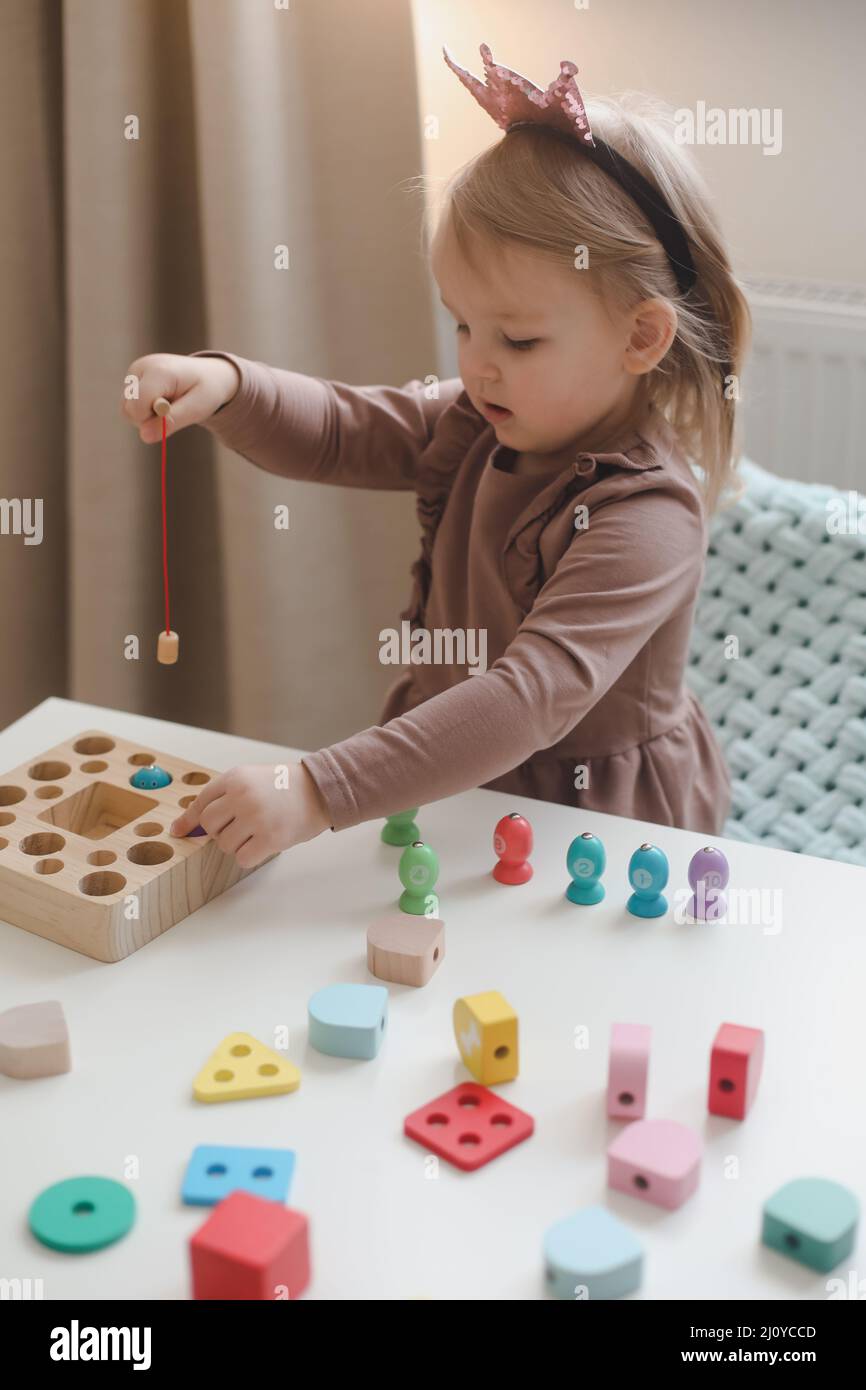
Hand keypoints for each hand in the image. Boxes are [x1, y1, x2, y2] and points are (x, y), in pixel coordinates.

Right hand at [120, 352, 239, 443]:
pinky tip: (162, 401)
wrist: (208, 374)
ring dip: (148, 416)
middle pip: (129, 410)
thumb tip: (144, 436)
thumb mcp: (196, 409)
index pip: (137, 407)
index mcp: (158, 371)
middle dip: (149, 420)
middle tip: (175, 409)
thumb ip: (171, 422)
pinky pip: (130, 406)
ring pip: (127, 410)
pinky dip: (146, 410)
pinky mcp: (132, 379)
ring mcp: (134, 372)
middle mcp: (140, 368)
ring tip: (170, 405)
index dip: (154, 420)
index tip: (175, 412)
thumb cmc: (206, 391)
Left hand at [169, 761, 330, 867]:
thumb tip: (191, 824)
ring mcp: (255, 818)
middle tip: (241, 827)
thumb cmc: (286, 786)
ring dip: (237, 844)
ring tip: (257, 832)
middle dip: (221, 830)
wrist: (320, 790)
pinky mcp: (269, 838)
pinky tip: (263, 844)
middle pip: (210, 825)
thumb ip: (225, 796)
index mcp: (235, 778)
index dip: (189, 820)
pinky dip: (250, 856)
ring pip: (224, 845)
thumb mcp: (252, 779)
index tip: (179, 832)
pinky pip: (242, 858)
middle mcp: (242, 796)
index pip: (201, 802)